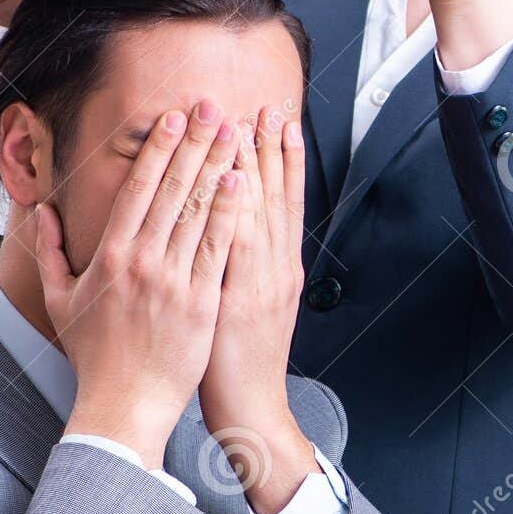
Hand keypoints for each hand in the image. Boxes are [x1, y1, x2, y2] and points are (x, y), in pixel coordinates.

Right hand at [40, 101, 241, 466]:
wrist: (124, 404)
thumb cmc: (95, 356)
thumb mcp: (60, 301)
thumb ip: (49, 253)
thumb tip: (43, 214)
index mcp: (110, 256)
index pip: (137, 189)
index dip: (158, 149)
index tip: (173, 118)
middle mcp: (142, 262)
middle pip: (172, 190)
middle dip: (194, 143)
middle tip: (212, 107)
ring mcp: (174, 281)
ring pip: (199, 211)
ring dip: (218, 166)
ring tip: (235, 132)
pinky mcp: (201, 302)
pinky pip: (219, 248)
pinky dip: (231, 213)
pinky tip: (243, 183)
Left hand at [198, 105, 315, 513]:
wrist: (252, 410)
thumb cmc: (239, 365)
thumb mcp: (249, 310)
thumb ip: (243, 270)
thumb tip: (231, 237)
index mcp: (278, 270)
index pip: (281, 203)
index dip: (281, 160)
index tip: (277, 120)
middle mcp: (276, 269)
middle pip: (276, 198)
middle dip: (272, 149)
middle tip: (269, 103)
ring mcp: (263, 283)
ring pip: (262, 212)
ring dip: (259, 164)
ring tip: (254, 122)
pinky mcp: (244, 300)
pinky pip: (240, 245)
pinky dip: (241, 209)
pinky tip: (237, 178)